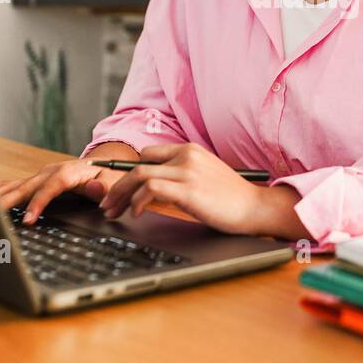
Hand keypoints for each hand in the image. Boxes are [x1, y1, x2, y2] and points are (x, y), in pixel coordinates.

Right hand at [0, 158, 126, 223]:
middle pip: (27, 186)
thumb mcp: (112, 182)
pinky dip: (0, 192)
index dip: (39, 202)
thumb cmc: (106, 177)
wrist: (101, 166)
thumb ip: (105, 188)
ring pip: (16, 185)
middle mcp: (51, 171)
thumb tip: (95, 189)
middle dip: (9, 200)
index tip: (28, 219)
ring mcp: (40, 175)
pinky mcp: (35, 180)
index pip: (52, 187)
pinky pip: (15, 186)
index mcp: (69, 172)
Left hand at [97, 143, 266, 234]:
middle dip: (116, 186)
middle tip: (107, 203)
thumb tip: (151, 190)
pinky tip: (136, 213)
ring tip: (113, 211)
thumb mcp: (204, 177)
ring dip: (120, 195)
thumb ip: (181, 175)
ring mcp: (188, 171)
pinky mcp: (188, 189)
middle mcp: (187, 156)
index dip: (129, 173)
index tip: (119, 190)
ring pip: (139, 176)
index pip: (149, 154)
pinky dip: (137, 201)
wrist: (255, 208)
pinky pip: (151, 190)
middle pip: (138, 165)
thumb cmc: (231, 198)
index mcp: (190, 150)